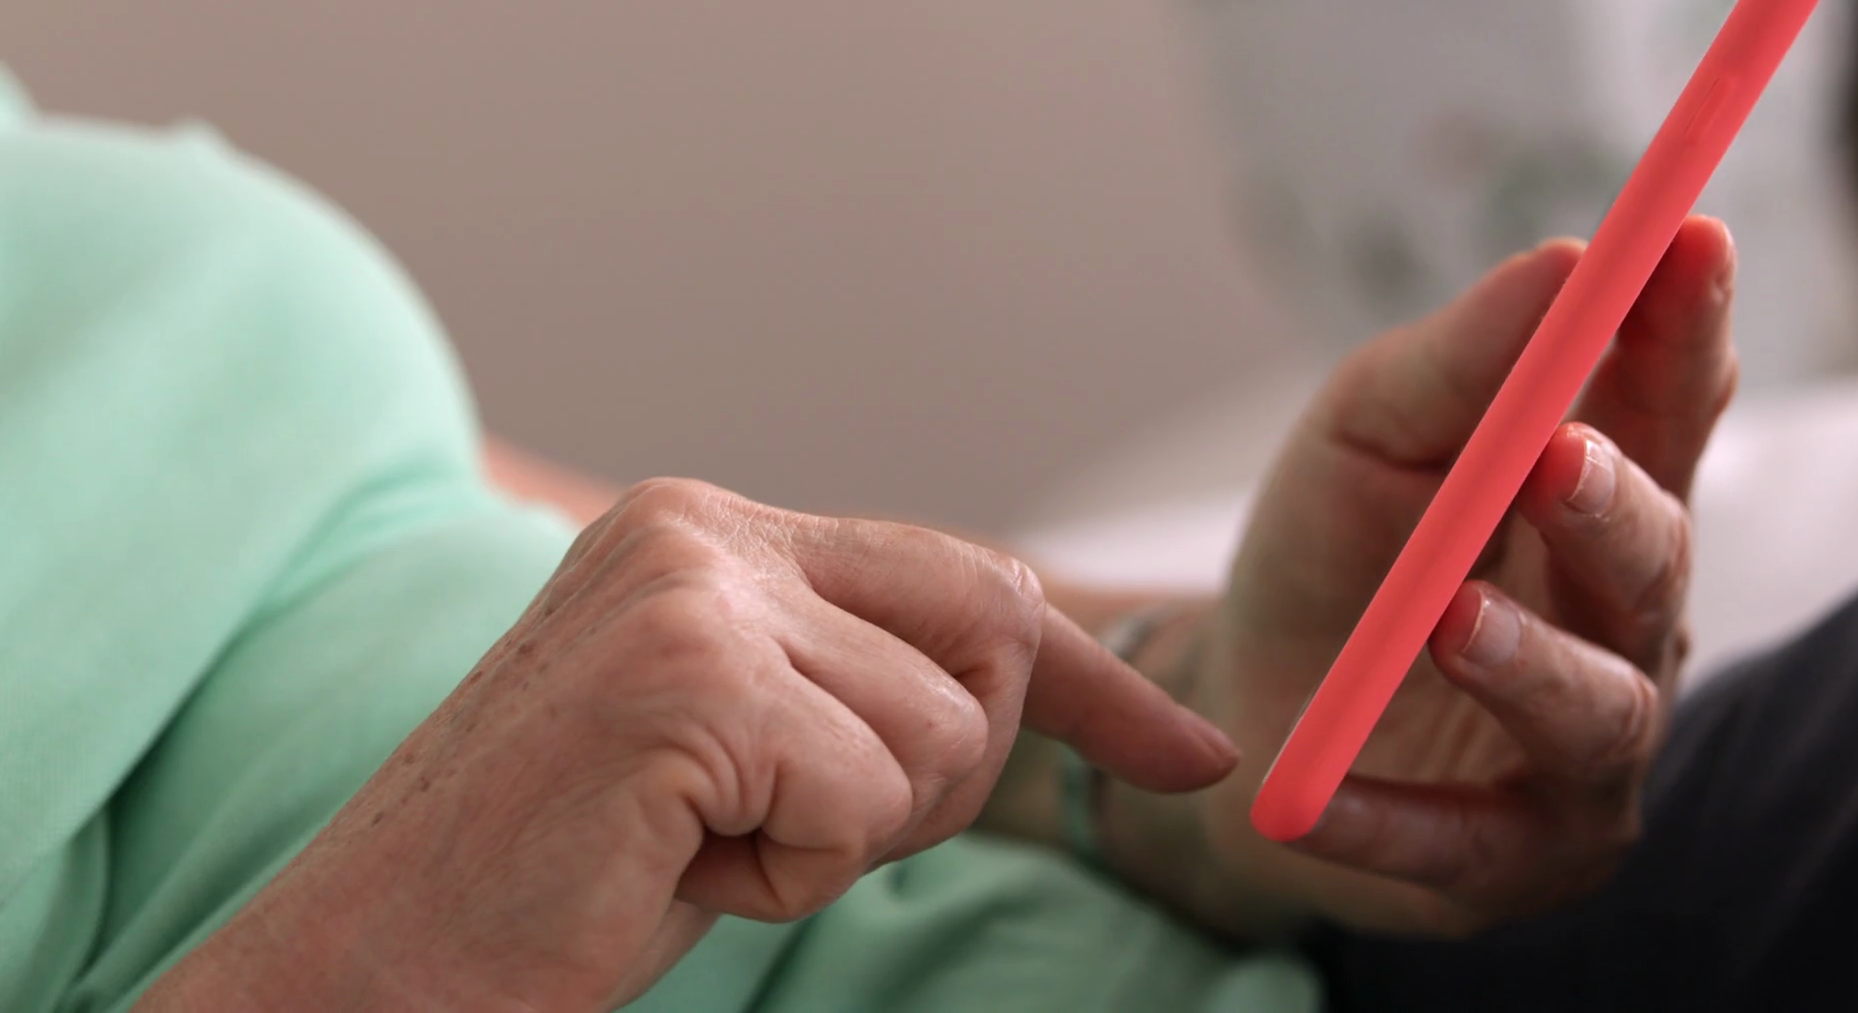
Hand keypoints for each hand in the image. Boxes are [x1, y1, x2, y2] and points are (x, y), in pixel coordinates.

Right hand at [142, 479, 1237, 1011]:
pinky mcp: (685, 681)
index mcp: (707, 528)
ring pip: (938, 737)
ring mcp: (688, 594)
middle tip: (791, 830)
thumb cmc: (568, 873)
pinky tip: (678, 867)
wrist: (382, 963)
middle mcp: (698, 527)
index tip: (1192, 756)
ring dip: (848, 838)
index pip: (965, 576)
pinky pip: (867, 800)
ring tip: (704, 847)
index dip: (1088, 681)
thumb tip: (1032, 660)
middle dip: (949, 772)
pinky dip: (795, 873)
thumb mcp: (744, 749)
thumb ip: (855, 677)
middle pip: (987, 636)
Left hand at [1130, 218, 1736, 936]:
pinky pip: (1464, 845)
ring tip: (1454, 620)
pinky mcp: (1510, 858)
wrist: (1240, 705)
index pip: (1669, 416)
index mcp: (1599, 507)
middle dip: (1610, 509)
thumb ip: (1459, 364)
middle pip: (1653, 565)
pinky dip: (1390, 822)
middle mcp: (1620, 628)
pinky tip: (1311, 801)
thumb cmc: (1328, 555)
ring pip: (1595, 709)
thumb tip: (1570, 256)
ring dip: (1530, 663)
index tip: (1685, 243)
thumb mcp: (1366, 436)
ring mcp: (1581, 752)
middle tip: (1556, 455)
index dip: (1684, 336)